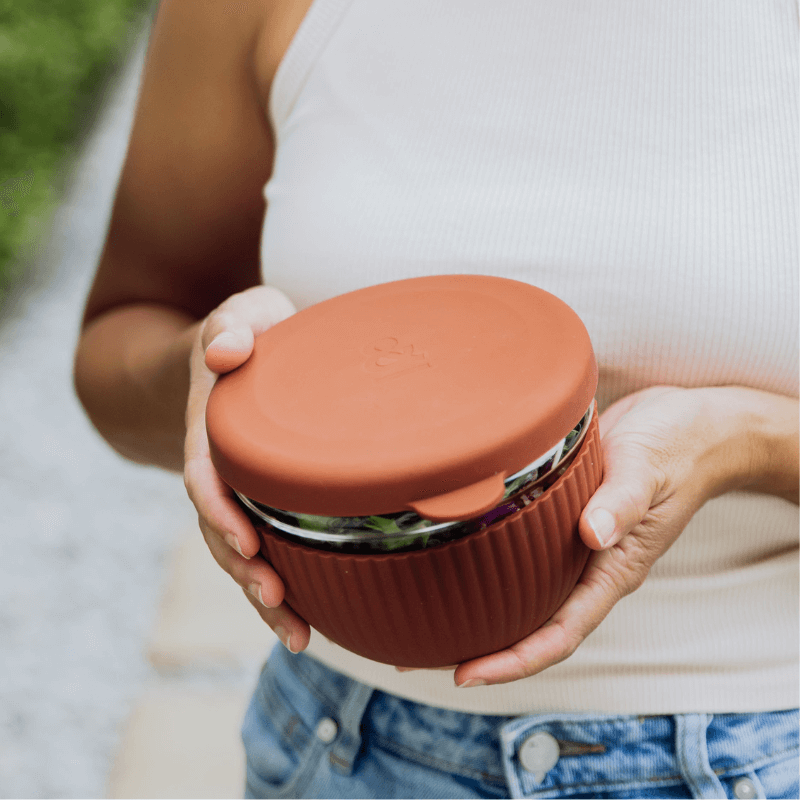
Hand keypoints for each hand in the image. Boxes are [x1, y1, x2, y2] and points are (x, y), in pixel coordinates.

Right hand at [183, 285, 310, 653]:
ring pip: (240, 550)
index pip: (206, 472)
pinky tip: (308, 620)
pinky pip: (266, 547)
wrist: (243, 349)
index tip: (248, 541)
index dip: (221, 509)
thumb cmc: (251, 332)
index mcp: (211, 425)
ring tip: (298, 634)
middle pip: (219, 527)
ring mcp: (238, 488)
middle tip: (277, 597)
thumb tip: (223, 350)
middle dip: (243, 568)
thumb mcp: (242, 314)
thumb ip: (233, 325)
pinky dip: (281, 585)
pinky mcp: (262, 500)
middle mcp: (219, 465)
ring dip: (261, 592)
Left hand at [451, 384, 797, 687]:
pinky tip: (460, 556)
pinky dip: (493, 562)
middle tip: (428, 655)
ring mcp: (576, 543)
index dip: (516, 660)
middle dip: (487, 646)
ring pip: (526, 592)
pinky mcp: (564, 517)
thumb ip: (622, 503)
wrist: (688, 425)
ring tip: (433, 618)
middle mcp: (591, 565)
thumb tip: (594, 534)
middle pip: (535, 624)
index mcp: (614, 568)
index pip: (562, 632)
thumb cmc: (676, 447)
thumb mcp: (648, 469)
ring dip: (485, 609)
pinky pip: (526, 552)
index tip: (470, 674)